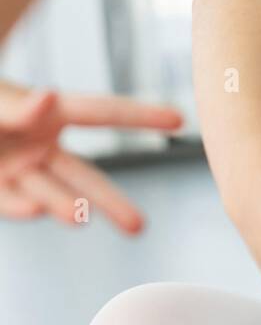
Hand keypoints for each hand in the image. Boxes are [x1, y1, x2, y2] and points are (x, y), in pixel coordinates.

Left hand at [0, 80, 182, 230]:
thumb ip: (18, 105)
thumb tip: (49, 98)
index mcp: (49, 110)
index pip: (103, 113)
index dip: (141, 116)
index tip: (179, 119)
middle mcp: (40, 142)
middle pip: (86, 176)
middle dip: (111, 202)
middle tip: (140, 226)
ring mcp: (19, 167)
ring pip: (52, 196)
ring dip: (66, 208)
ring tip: (79, 219)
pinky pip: (14, 204)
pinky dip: (22, 209)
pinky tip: (36, 209)